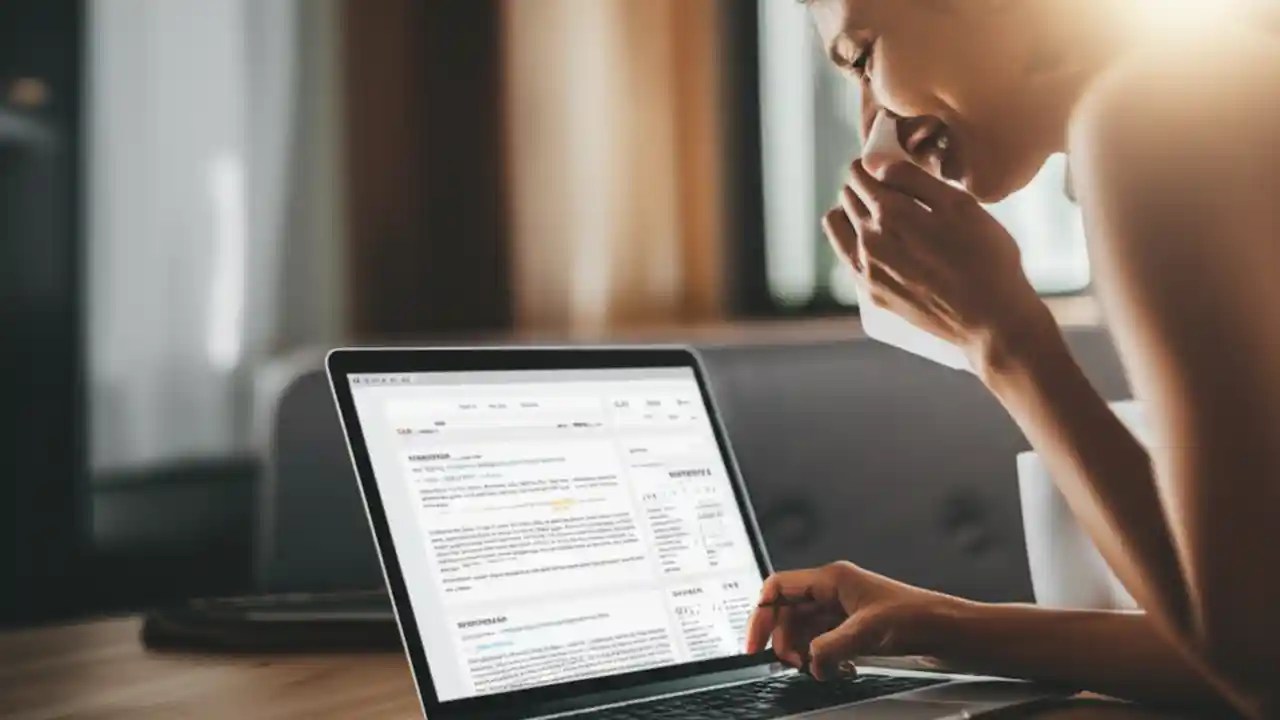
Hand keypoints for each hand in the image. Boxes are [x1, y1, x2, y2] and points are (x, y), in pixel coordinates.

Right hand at [745, 562, 957, 680]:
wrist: (947, 630)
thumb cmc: (916, 617)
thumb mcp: (868, 632)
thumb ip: (830, 646)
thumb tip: (808, 661)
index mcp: (831, 579)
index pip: (778, 589)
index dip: (761, 616)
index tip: (755, 644)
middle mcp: (833, 591)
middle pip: (787, 613)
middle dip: (784, 640)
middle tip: (791, 664)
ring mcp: (842, 609)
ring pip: (804, 630)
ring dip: (804, 652)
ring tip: (816, 669)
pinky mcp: (852, 627)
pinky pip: (822, 642)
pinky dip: (822, 657)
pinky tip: (836, 669)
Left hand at [823, 160, 1052, 373]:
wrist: (990, 319)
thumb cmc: (986, 258)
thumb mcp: (960, 206)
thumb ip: (914, 179)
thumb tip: (878, 162)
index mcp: (892, 213)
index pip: (862, 173)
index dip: (872, 162)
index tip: (885, 164)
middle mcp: (870, 240)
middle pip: (849, 196)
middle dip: (864, 185)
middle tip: (886, 185)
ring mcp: (867, 269)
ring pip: (838, 223)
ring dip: (851, 209)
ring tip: (875, 209)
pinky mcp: (871, 291)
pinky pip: (845, 254)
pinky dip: (850, 238)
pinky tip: (870, 237)